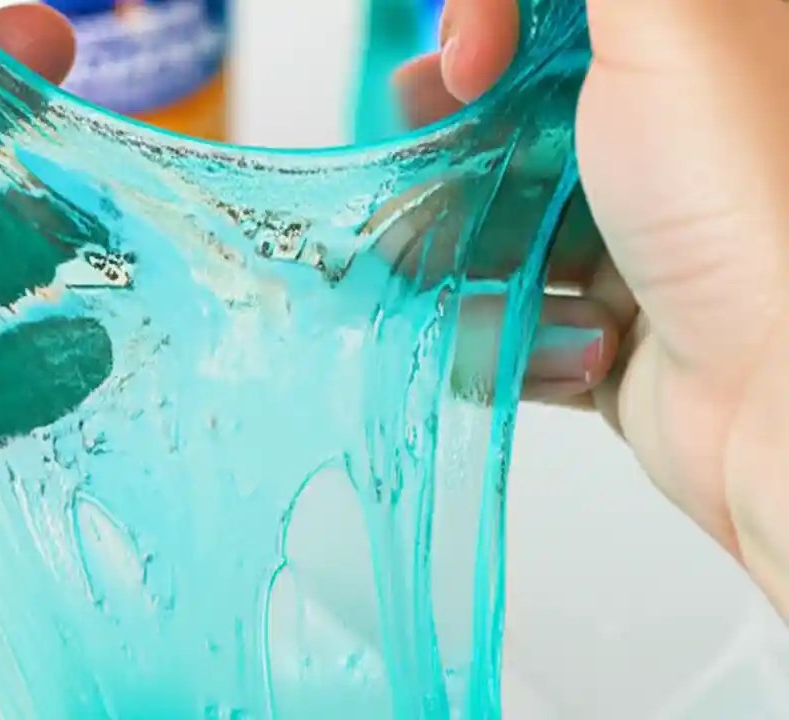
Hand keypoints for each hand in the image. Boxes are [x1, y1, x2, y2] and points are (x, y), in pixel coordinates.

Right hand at [396, 0, 788, 615]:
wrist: (786, 404)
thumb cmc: (756, 214)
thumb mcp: (672, 29)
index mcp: (695, 55)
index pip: (555, 22)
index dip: (492, 22)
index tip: (469, 56)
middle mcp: (669, 141)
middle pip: (517, 112)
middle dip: (451, 132)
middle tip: (425, 145)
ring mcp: (640, 236)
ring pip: (505, 217)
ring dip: (452, 240)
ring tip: (436, 261)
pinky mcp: (614, 324)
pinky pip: (519, 312)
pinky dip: (498, 326)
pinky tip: (524, 330)